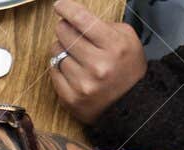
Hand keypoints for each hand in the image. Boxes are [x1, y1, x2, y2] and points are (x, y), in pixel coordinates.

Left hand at [50, 0, 146, 124]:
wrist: (130, 105)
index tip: (59, 5)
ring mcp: (82, 83)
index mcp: (114, 46)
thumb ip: (104, 26)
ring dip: (59, 48)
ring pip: (57, 54)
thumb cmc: (127, 67)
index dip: (68, 10)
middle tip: (64, 27)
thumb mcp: (127, 40)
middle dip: (63, 28)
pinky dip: (57, 65)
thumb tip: (76, 19)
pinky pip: (54, 73)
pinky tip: (66, 64)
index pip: (84, 21)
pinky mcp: (70, 98)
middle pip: (66, 36)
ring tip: (70, 50)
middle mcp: (97, 65)